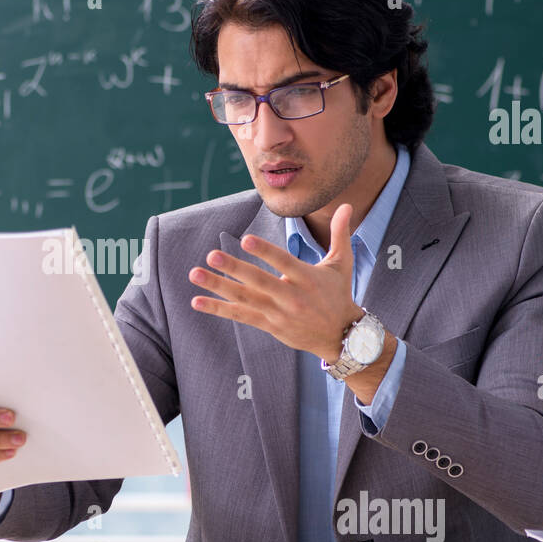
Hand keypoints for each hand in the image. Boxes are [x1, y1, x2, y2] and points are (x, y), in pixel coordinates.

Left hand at [188, 202, 363, 363]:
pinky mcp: (269, 325)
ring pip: (244, 299)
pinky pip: (240, 316)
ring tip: (195, 273)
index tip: (246, 239)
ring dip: (218, 286)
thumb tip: (347, 204)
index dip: (265, 251)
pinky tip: (197, 301)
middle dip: (234, 269)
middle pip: (259, 282)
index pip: (284, 262)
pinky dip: (218, 309)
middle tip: (211, 255)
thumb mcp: (342, 264)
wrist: (341, 336)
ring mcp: (278, 313)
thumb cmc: (338, 294)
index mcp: (308, 278)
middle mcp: (291, 297)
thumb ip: (340, 233)